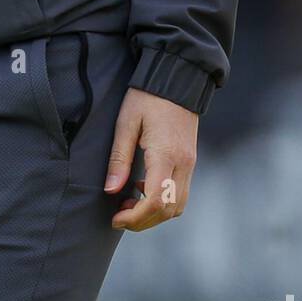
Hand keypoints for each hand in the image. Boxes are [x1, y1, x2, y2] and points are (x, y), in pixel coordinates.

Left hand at [104, 86, 197, 230]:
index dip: (135, 217)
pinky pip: (180, 193)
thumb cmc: (146, 98)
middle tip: (119, 217)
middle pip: (169, 210)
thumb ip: (120, 158)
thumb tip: (111, 190)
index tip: (116, 218)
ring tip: (129, 204)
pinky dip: (163, 202)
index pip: (156, 201)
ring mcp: (190, 163)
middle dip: (144, 221)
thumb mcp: (126, 123)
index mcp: (166, 155)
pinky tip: (143, 188)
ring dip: (154, 214)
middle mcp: (183, 164)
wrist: (175, 78)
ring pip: (178, 206)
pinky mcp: (190, 160)